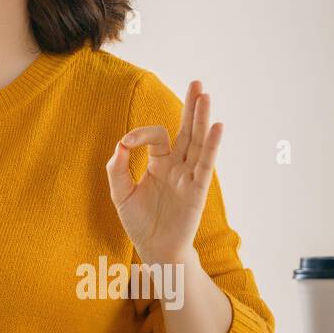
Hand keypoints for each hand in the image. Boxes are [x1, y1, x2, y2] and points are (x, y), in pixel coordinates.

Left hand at [105, 79, 223, 264]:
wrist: (154, 250)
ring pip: (196, 142)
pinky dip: (210, 146)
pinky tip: (217, 127)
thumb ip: (117, 168)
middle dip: (190, 107)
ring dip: (200, 119)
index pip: (155, 136)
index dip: (139, 135)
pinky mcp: (196, 191)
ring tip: (205, 96)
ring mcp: (189, 176)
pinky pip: (204, 165)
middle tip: (196, 83)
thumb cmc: (140, 222)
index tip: (125, 145)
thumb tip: (120, 144)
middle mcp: (177, 165)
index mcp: (160, 163)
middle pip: (185, 130)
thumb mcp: (120, 193)